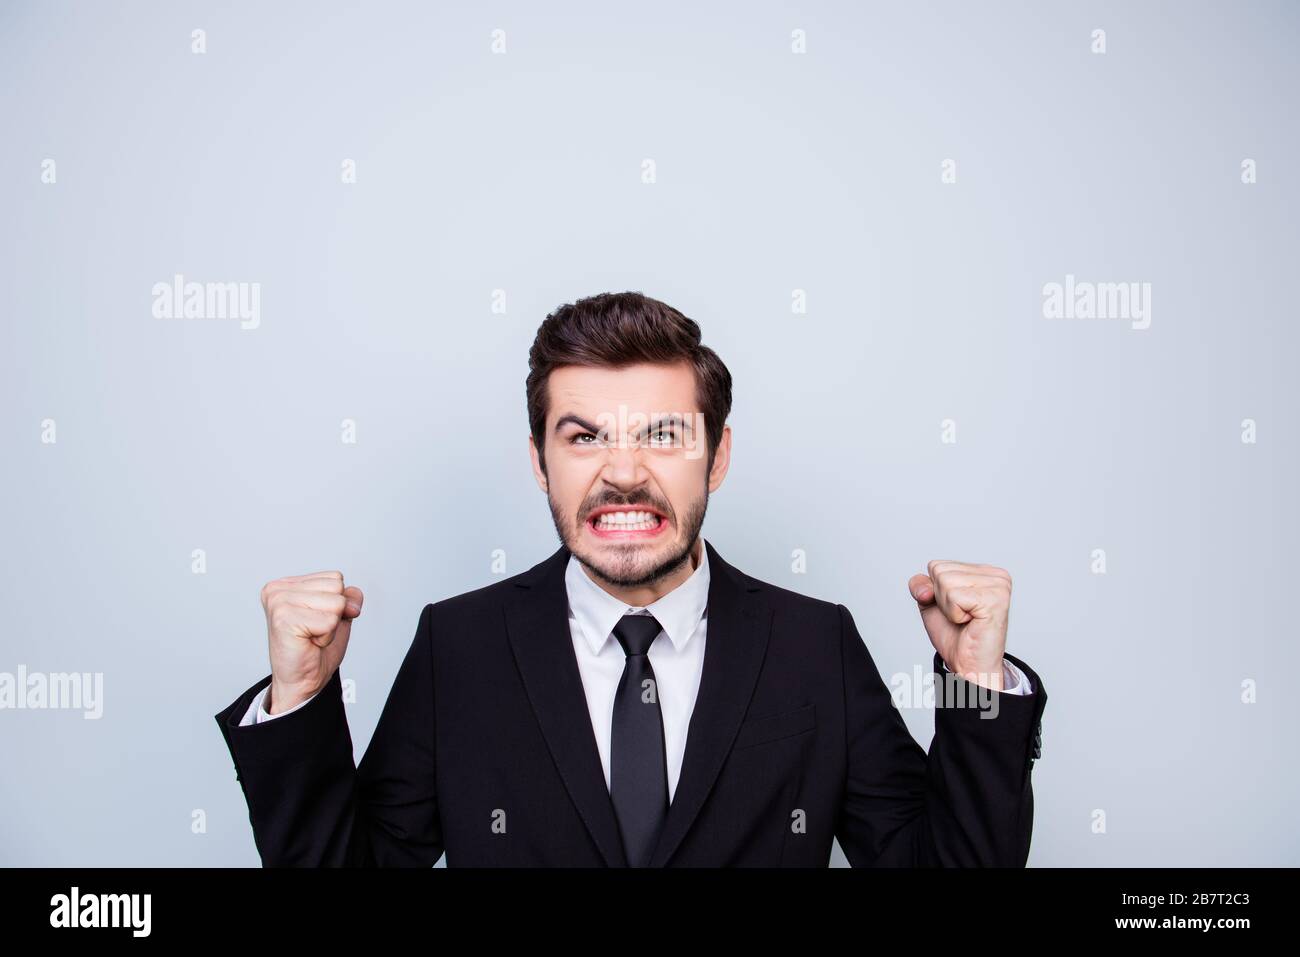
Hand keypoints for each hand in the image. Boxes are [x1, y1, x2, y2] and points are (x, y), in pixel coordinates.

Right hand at [260, 571, 363, 713]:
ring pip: (336, 603)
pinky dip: (326, 637)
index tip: (316, 621)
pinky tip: (308, 643)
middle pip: (336, 587)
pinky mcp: (283, 619)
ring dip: (330, 627)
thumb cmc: (315, 649)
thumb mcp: (339, 616)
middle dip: (334, 614)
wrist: (302, 681)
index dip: (336, 603)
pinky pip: (330, 621)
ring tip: (311, 637)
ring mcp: (279, 602)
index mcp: (288, 584)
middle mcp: (278, 589)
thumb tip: (352, 600)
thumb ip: (349, 598)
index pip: (335, 578)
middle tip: (314, 631)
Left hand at [908, 561, 1011, 691]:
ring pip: (945, 581)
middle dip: (941, 599)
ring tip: (966, 619)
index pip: (937, 565)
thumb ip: (920, 585)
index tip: (955, 608)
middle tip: (961, 617)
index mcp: (983, 571)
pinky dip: (954, 614)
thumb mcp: (930, 604)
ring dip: (948, 607)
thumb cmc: (955, 635)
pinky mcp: (994, 599)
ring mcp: (998, 586)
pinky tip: (971, 622)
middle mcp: (995, 575)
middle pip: (939, 570)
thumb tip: (925, 589)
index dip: (935, 591)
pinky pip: (953, 596)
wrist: (968, 665)